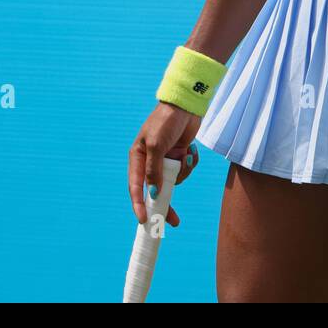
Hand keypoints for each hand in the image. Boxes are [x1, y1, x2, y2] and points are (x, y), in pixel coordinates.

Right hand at [128, 102, 202, 227]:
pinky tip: (192, 150)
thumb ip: (154, 171)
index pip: (136, 187)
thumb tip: (154, 193)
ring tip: (188, 154)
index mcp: (138, 158)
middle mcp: (150, 161)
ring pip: (174, 180)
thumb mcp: (157, 146)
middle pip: (156, 190)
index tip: (144, 220)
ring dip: (184, 172)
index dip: (139, 205)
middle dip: (166, 204)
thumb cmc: (166, 122)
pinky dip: (191, 163)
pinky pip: (185, 170)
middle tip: (174, 222)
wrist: (186, 106)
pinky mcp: (179, 156)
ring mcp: (165, 160)